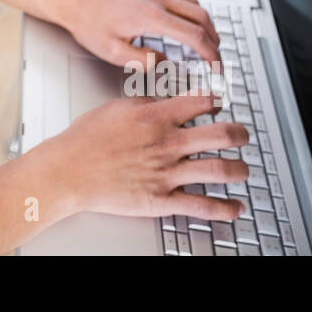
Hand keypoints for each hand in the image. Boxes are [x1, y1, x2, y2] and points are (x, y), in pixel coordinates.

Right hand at [37, 95, 248, 220]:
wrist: (68, 170)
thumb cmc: (85, 140)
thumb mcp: (117, 108)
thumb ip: (146, 105)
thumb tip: (165, 102)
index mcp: (156, 117)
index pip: (202, 102)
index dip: (217, 102)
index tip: (220, 105)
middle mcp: (167, 143)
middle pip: (221, 135)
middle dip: (239, 134)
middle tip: (243, 136)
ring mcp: (167, 173)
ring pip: (219, 170)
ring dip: (239, 170)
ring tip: (243, 169)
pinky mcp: (161, 199)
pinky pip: (201, 206)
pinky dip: (224, 209)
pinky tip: (235, 208)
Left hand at [42, 0, 218, 66]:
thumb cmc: (87, 24)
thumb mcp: (113, 53)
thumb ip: (144, 61)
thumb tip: (166, 62)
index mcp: (150, 17)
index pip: (193, 36)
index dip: (211, 54)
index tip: (216, 66)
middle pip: (200, 16)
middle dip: (213, 38)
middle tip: (215, 54)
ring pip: (191, 0)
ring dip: (202, 19)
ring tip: (203, 36)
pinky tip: (188, 1)